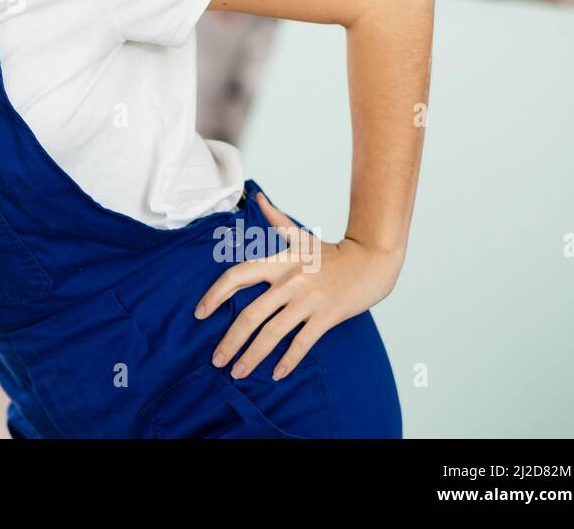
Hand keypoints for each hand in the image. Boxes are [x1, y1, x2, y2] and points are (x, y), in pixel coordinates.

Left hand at [192, 188, 401, 381]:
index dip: (215, 294)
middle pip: (250, 314)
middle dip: (230, 340)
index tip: (199, 313)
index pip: (237, 276)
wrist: (373, 259)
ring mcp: (307, 299)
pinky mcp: (327, 316)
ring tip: (237, 373)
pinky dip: (288, 360)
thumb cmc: (334, 252)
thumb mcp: (303, 236)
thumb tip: (259, 197)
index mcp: (279, 262)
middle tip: (216, 360)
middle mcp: (288, 281)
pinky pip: (302, 342)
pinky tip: (277, 375)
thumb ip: (277, 220)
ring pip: (272, 332)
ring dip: (253, 356)